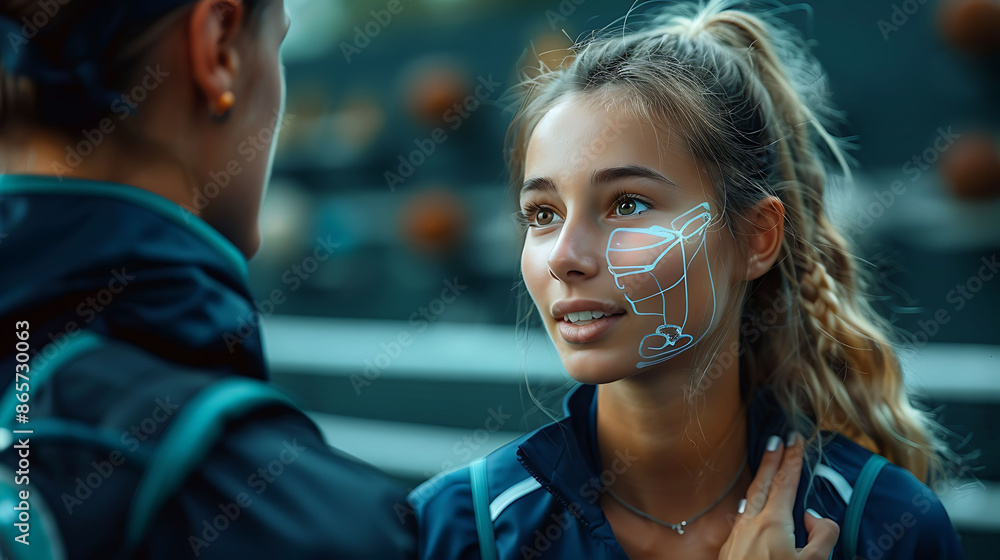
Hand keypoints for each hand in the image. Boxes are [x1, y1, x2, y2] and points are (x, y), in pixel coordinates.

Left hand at [718, 433, 839, 559]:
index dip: (793, 458)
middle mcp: (751, 522)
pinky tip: (753, 503)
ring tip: (767, 461)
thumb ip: (822, 535)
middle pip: (764, 482)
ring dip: (761, 476)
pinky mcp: (730, 547)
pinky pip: (743, 513)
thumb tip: (812, 515)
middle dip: (773, 458)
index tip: (797, 438)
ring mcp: (737, 533)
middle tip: (779, 438)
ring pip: (750, 496)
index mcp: (773, 522)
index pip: (786, 482)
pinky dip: (752, 499)